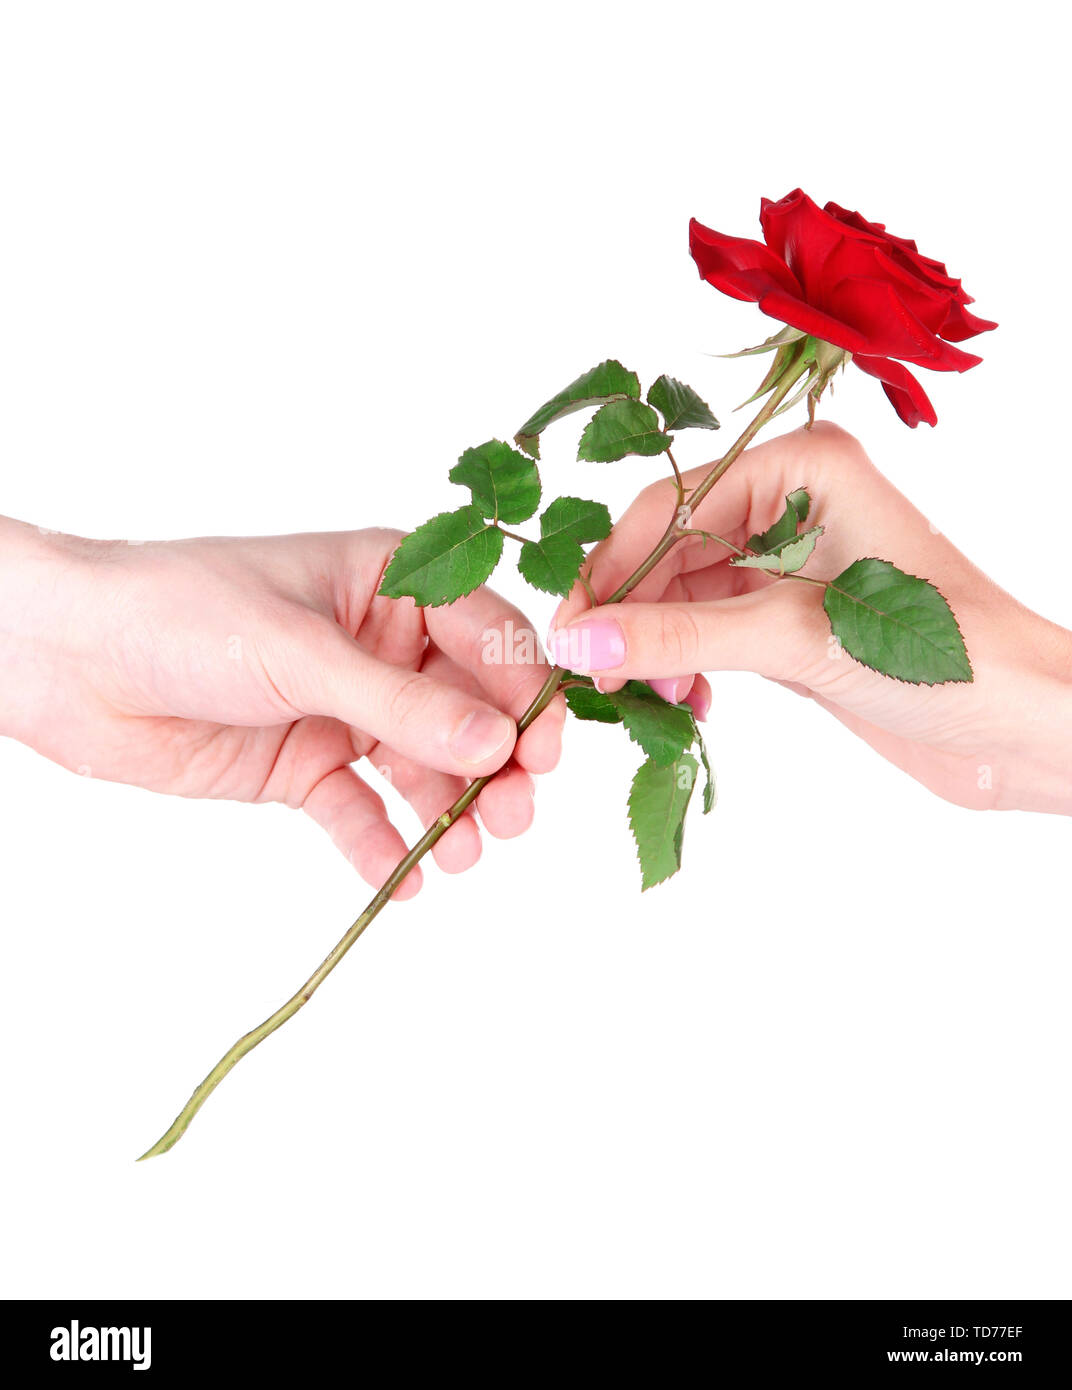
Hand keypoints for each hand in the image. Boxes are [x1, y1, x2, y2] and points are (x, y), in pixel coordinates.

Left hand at [0, 520, 563, 895]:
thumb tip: (495, 745)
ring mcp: (344, 709)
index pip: (485, 634)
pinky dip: (384, 843)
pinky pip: (361, 809)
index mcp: (389, 583)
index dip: (522, 691)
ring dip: (448, 810)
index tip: (542, 748)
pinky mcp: (307, 765)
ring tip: (462, 852)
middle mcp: (378, 646)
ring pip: (423, 766)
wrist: (68, 662)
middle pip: (468, 710)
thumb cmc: (177, 612)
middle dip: (496, 764)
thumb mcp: (298, 653)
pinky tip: (405, 878)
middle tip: (511, 814)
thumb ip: (400, 704)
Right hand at [550, 422, 1071, 814]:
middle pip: (668, 552)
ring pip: (682, 596)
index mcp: (801, 468)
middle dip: (628, 615)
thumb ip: (682, 635)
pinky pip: (709, 633)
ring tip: (641, 699)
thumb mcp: (799, 638)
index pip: (670, 508)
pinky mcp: (790, 622)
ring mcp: (789, 565)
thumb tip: (578, 645)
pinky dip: (684, 668)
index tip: (568, 636)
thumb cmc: (949, 658)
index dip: (611, 571)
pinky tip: (683, 704)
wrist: (1026, 728)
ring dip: (653, 648)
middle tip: (591, 678)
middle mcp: (792, 504)